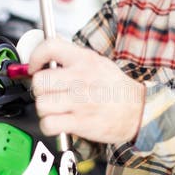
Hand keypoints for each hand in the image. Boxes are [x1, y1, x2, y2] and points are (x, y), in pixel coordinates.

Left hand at [28, 38, 144, 143]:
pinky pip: (49, 124)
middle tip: (49, 93)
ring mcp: (80, 102)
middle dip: (40, 90)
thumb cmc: (116, 88)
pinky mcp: (81, 122)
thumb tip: (45, 58)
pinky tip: (58, 123)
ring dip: (44, 109)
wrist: (139, 110)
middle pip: (40, 81)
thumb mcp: (97, 62)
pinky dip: (49, 126)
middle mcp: (81, 79)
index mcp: (84, 60)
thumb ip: (72, 59)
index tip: (34, 67)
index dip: (35, 57)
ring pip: (41, 104)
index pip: (49, 48)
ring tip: (55, 109)